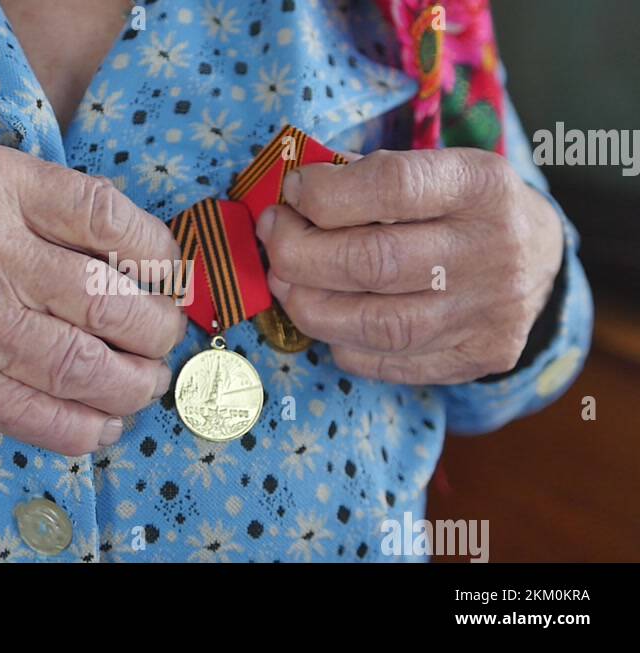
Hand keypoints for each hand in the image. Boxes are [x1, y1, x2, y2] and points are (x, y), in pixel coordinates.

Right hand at [0, 140, 185, 454]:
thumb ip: (58, 202)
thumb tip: (142, 257)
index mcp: (0, 188)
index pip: (108, 221)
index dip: (161, 254)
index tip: (174, 273)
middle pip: (106, 305)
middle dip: (156, 331)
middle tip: (165, 336)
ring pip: (79, 369)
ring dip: (132, 385)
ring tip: (145, 381)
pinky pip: (32, 416)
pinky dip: (83, 428)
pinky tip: (106, 422)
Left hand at [256, 148, 563, 384]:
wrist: (539, 259)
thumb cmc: (464, 206)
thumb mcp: (438, 169)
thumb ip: (370, 178)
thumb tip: (291, 200)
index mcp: (481, 185)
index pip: (392, 186)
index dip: (324, 193)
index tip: (292, 192)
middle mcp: (492, 250)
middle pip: (373, 261)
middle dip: (300, 252)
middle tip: (274, 237)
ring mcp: (487, 313)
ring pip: (375, 323)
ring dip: (308, 304)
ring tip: (284, 281)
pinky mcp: (477, 358)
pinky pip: (386, 362)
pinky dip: (340, 342)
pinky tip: (327, 318)